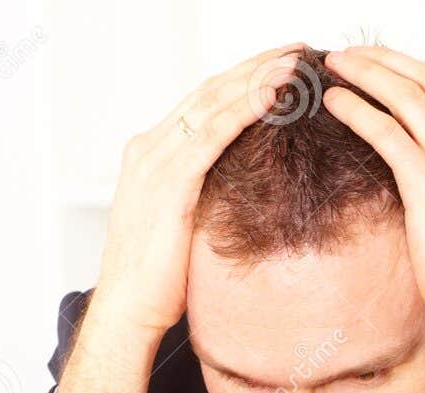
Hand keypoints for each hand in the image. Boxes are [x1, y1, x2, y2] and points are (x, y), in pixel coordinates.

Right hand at [58, 44, 302, 392]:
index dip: (242, 80)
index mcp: (151, 156)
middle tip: (297, 49)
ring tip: (295, 60)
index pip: (204, 103)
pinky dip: (246, 108)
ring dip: (258, 78)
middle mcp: (150, 149)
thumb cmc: (156, 282)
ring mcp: (156, 161)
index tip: (280, 65)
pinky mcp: (171, 182)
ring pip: (214, 103)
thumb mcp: (184, 227)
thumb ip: (205, 199)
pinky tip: (275, 94)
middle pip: (210, 92)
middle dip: (255, 66)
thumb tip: (242, 195)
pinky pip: (215, 133)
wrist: (127, 312)